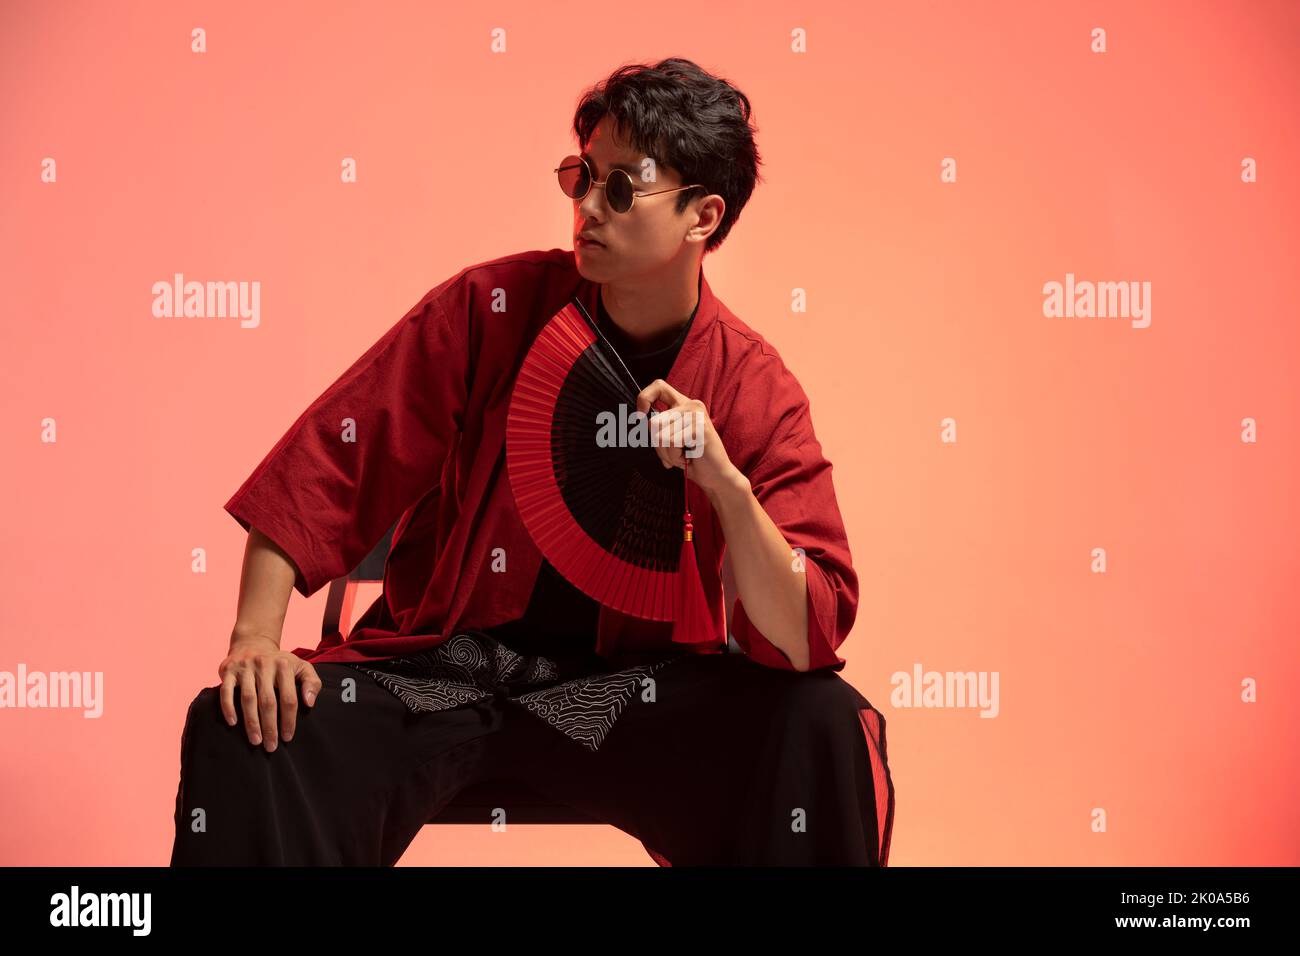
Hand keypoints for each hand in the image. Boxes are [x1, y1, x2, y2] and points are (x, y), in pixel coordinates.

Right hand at [218, 634, 321, 751]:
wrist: (253, 643)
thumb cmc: (280, 663)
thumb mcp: (301, 667)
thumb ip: (312, 683)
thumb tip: (310, 703)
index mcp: (284, 666)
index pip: (289, 698)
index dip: (289, 719)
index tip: (287, 737)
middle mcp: (264, 665)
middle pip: (268, 701)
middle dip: (270, 726)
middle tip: (271, 746)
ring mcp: (245, 668)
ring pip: (248, 699)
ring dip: (251, 722)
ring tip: (255, 741)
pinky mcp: (229, 670)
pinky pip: (226, 692)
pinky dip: (228, 707)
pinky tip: (233, 723)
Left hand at [635, 378, 741, 500]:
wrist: (715, 476)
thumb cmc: (693, 458)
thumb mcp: (671, 439)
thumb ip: (658, 427)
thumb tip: (643, 419)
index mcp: (684, 404)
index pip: (658, 386)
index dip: (644, 398)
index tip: (640, 415)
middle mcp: (691, 405)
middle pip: (654, 421)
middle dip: (658, 445)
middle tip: (674, 453)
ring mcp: (697, 415)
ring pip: (661, 435)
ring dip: (668, 453)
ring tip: (683, 455)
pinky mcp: (700, 428)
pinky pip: (671, 443)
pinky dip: (675, 457)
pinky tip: (689, 457)